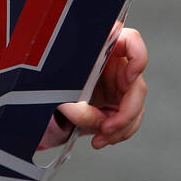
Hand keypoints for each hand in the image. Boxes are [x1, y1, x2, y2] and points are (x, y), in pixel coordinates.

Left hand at [54, 27, 147, 149]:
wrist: (42, 95)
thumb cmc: (49, 80)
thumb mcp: (56, 84)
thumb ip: (68, 93)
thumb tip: (78, 112)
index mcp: (101, 48)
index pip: (131, 41)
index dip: (138, 57)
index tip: (130, 77)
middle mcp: (116, 65)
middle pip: (136, 87)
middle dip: (125, 114)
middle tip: (106, 128)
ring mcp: (120, 84)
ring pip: (134, 108)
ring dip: (120, 128)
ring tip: (99, 139)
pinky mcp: (118, 102)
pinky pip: (127, 120)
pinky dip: (116, 132)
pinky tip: (101, 139)